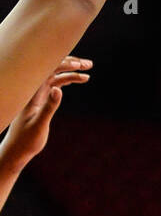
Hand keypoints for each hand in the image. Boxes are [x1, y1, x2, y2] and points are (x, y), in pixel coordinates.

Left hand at [0, 56, 91, 170]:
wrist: (17, 151)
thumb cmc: (25, 140)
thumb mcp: (39, 125)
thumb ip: (49, 107)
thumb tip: (58, 89)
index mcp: (32, 93)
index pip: (48, 70)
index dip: (63, 64)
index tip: (79, 65)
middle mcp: (34, 90)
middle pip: (53, 69)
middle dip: (71, 65)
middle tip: (89, 65)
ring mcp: (37, 94)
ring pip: (56, 76)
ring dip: (71, 73)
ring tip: (88, 73)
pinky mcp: (41, 100)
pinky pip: (55, 84)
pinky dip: (66, 81)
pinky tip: (77, 80)